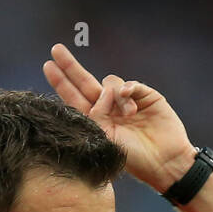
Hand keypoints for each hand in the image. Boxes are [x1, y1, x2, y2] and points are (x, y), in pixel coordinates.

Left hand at [43, 43, 195, 190]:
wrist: (164, 161)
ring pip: (110, 83)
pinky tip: (131, 100)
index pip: (74, 99)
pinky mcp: (145, 96)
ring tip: (129, 116)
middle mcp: (110, 109)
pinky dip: (128, 89)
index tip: (48, 65)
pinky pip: (130, 84)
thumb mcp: (107, 139)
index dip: (62, 82)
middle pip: (85, 83)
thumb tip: (102, 89)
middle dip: (71, 67)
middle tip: (56, 50)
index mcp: (97, 122)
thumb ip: (97, 114)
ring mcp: (127, 101)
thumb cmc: (133, 158)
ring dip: (115, 96)